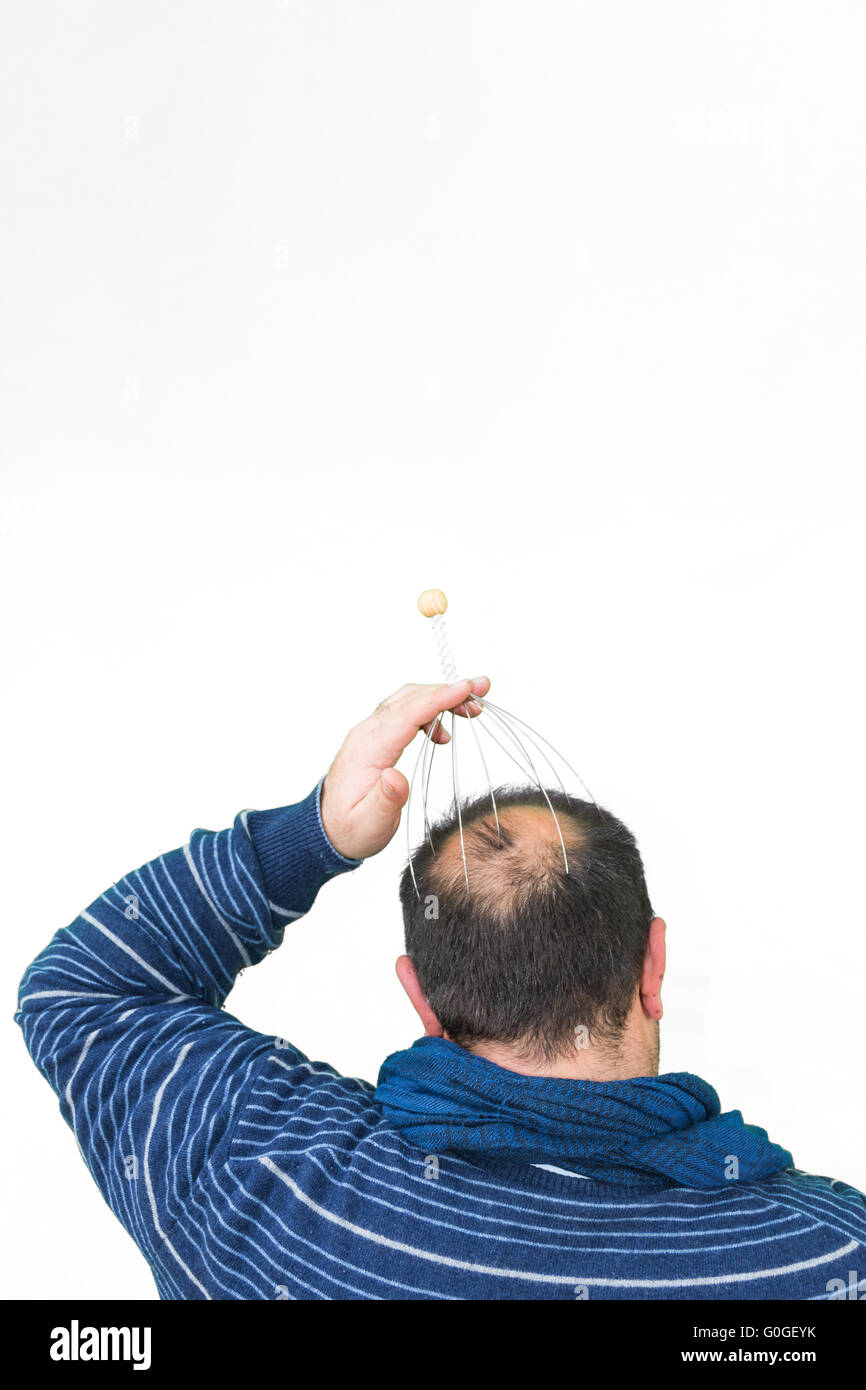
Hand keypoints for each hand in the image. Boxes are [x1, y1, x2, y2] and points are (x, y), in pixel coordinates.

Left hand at [320, 677, 489, 859]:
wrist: (326, 828)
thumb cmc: (350, 828)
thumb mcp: (371, 823)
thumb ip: (386, 800)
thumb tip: (395, 777)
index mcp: (368, 749)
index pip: (407, 714)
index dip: (438, 698)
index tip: (466, 688)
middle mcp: (367, 733)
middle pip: (410, 698)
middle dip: (447, 689)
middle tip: (482, 688)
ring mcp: (370, 732)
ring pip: (407, 700)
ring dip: (439, 696)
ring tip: (471, 707)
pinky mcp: (376, 736)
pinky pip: (403, 711)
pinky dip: (427, 710)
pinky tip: (443, 732)